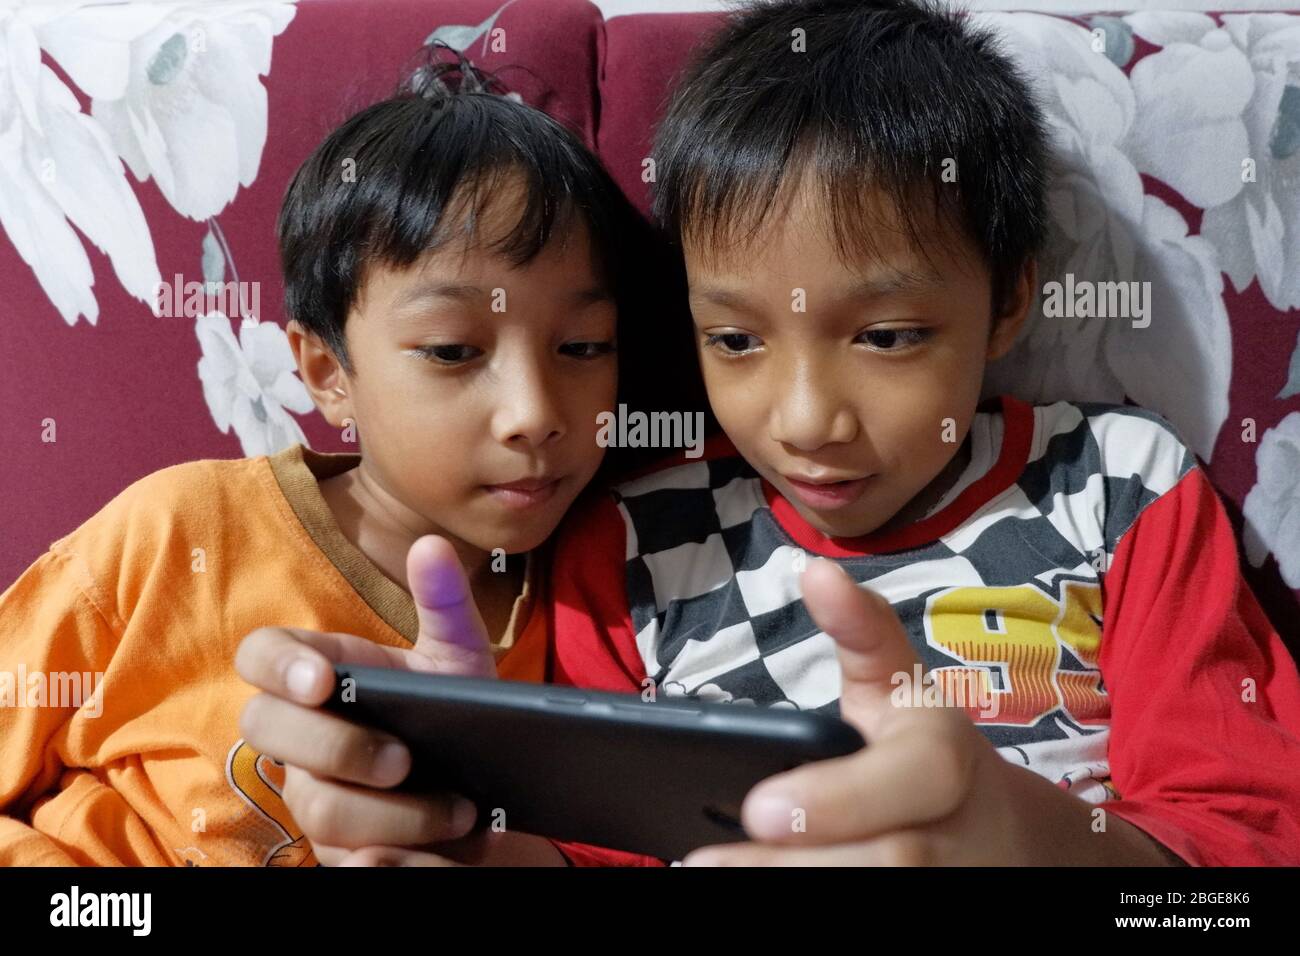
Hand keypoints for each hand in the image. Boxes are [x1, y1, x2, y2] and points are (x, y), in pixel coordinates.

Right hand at [236, 535, 501, 865]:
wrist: (491, 794)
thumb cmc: (459, 714)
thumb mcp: (460, 659)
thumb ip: (445, 604)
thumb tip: (431, 546)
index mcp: (324, 677)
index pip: (261, 656)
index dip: (276, 665)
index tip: (322, 679)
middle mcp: (305, 737)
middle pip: (265, 732)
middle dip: (336, 747)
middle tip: (403, 759)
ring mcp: (315, 795)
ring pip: (316, 807)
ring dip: (393, 814)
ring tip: (456, 810)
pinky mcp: (339, 853)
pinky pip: (348, 863)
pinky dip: (395, 859)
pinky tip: (438, 852)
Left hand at [681, 559, 1176, 865]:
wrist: (1006, 843)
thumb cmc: (925, 755)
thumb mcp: (901, 690)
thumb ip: (860, 633)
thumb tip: (815, 570)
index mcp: (947, 760)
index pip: (913, 780)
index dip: (837, 800)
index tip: (757, 807)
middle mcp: (958, 833)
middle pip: (890, 862)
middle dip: (793, 864)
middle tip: (704, 859)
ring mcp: (953, 886)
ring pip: (878, 897)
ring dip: (789, 893)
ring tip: (713, 878)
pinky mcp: (936, 913)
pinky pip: (875, 924)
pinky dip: (807, 914)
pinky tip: (746, 901)